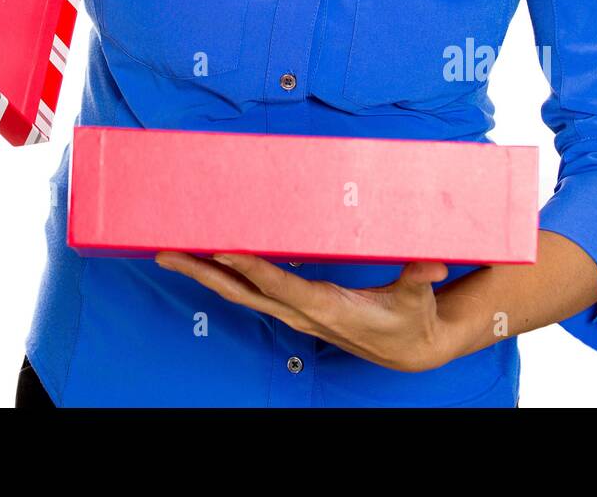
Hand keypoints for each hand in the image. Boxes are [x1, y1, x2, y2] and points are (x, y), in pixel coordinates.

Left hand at [155, 250, 457, 372]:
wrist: (410, 349)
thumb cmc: (411, 319)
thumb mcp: (419, 299)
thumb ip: (420, 279)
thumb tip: (430, 263)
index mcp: (326, 306)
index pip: (279, 284)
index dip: (250, 266)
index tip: (221, 247)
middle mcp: (300, 312)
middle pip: (242, 290)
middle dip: (202, 271)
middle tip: (166, 250)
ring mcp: (293, 312)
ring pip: (239, 292)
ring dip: (204, 273)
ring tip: (171, 251)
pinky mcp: (293, 309)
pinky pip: (250, 291)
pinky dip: (225, 275)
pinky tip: (208, 259)